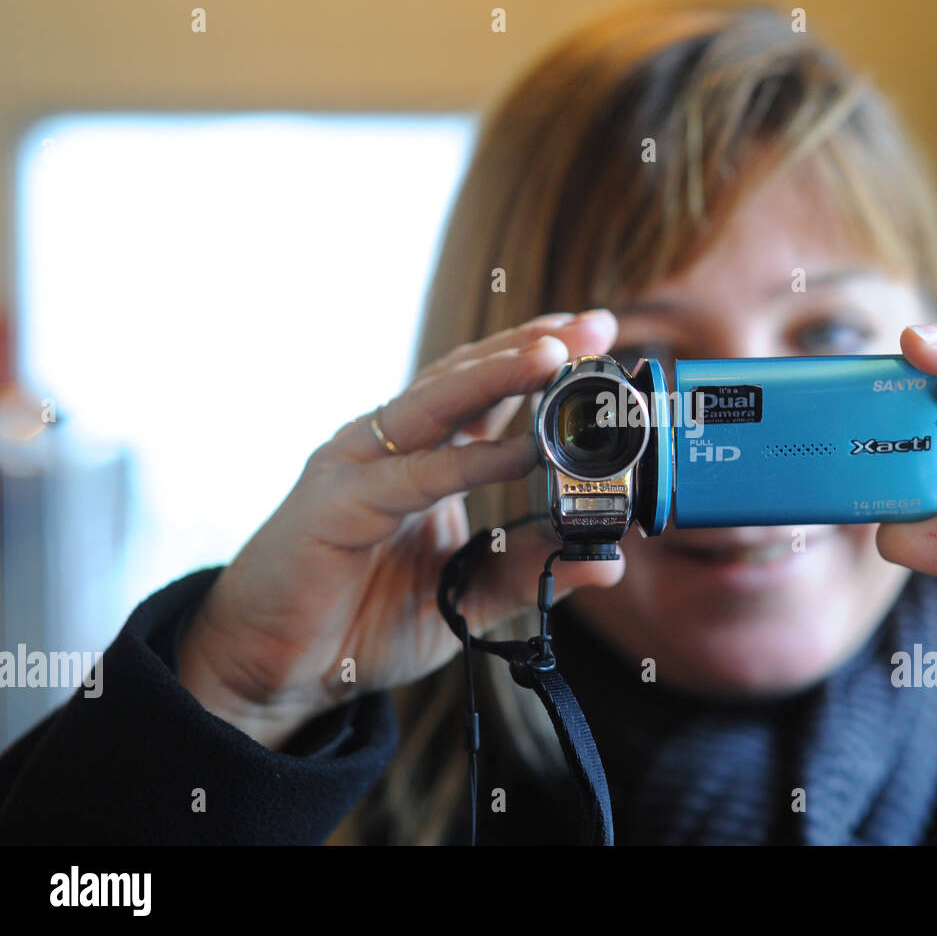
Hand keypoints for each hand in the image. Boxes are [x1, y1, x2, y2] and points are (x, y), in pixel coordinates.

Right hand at [177, 309, 624, 749]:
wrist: (275, 668)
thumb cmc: (363, 621)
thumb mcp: (467, 597)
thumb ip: (528, 574)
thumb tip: (605, 562)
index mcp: (424, 458)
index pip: (489, 395)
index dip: (539, 363)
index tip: (600, 338)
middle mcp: (392, 448)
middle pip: (468, 379)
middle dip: (532, 346)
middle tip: (594, 325)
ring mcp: (360, 467)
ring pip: (437, 405)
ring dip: (498, 374)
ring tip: (556, 352)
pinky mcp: (337, 503)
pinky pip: (415, 476)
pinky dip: (468, 461)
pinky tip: (519, 450)